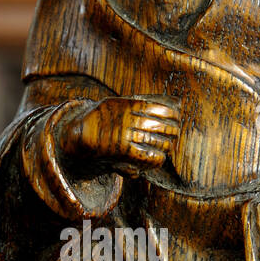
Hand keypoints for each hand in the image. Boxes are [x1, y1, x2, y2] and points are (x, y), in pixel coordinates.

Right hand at [58, 96, 180, 172]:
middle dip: (173, 130)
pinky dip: (157, 158)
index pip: (159, 108)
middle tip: (176, 132)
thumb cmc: (102, 118)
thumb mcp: (116, 103)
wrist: (82, 134)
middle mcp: (128, 120)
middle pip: (161, 125)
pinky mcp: (123, 151)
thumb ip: (135, 103)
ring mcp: (126, 136)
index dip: (172, 113)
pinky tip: (159, 158)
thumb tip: (160, 104)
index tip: (177, 116)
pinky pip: (147, 156)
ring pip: (157, 141)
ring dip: (167, 145)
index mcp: (128, 105)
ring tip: (170, 145)